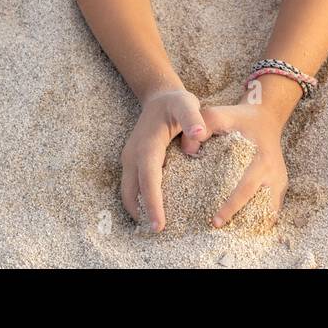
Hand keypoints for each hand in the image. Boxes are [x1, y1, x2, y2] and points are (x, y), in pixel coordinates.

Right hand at [121, 88, 211, 231]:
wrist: (158, 96)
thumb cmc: (175, 102)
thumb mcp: (187, 104)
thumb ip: (193, 118)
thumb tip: (199, 134)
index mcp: (147, 146)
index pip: (149, 180)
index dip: (153, 203)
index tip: (159, 224)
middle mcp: (134, 155)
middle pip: (133, 191)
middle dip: (143, 212)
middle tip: (158, 231)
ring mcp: (130, 159)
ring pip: (128, 190)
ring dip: (137, 208)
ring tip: (154, 225)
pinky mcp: (132, 161)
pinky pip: (132, 186)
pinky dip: (138, 200)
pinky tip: (151, 209)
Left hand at [198, 102, 288, 227]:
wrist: (266, 117)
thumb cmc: (241, 118)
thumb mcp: (221, 113)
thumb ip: (203, 125)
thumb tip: (189, 149)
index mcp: (263, 159)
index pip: (246, 187)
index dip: (231, 206)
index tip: (215, 220)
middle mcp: (275, 173)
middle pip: (260, 205)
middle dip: (241, 220)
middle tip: (218, 230)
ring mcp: (279, 181)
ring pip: (268, 211)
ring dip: (251, 223)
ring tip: (230, 234)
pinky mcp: (279, 186)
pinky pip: (270, 208)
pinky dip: (257, 218)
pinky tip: (240, 226)